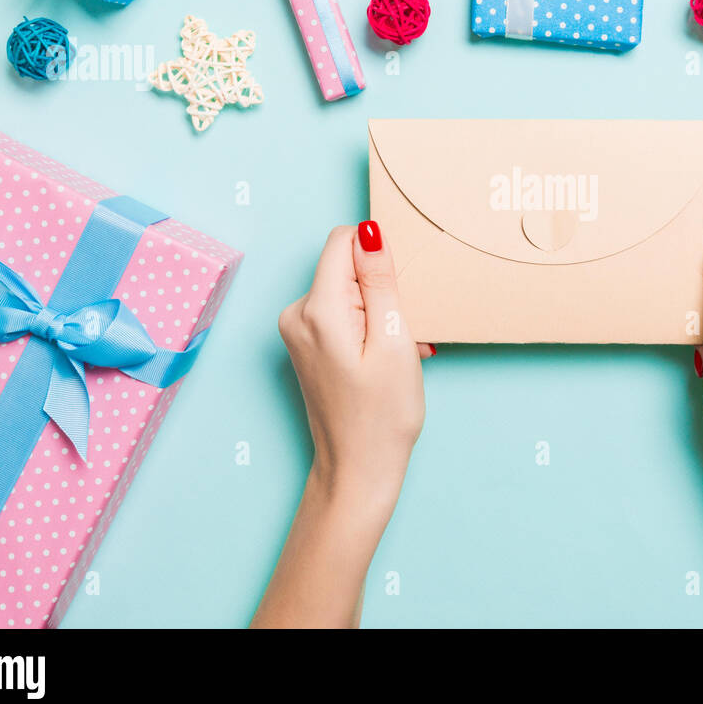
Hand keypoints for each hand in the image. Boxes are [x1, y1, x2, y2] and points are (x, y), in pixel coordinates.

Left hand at [255, 221, 432, 627]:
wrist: (357, 472)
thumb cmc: (382, 416)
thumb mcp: (395, 340)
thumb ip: (380, 280)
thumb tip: (370, 231)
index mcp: (317, 308)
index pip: (344, 241)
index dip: (378, 257)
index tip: (399, 290)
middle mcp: (296, 314)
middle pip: (346, 268)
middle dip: (383, 291)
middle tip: (405, 334)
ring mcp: (298, 332)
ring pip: (347, 293)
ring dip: (381, 314)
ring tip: (400, 353)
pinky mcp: (306, 346)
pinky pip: (341, 315)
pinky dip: (369, 329)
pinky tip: (387, 359)